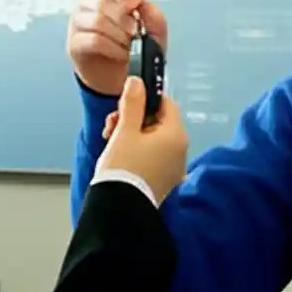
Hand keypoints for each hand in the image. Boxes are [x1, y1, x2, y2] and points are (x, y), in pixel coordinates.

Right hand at [66, 0, 168, 95]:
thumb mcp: (154, 33)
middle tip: (136, 34)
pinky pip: (92, 40)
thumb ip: (154, 16)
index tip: (135, 4)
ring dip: (119, 35)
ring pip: (96, 20)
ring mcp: (78, 24)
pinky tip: (121, 55)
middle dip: (124, 19)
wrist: (121, 78)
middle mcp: (88, 5)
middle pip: (102, 1)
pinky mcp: (74, 44)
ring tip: (129, 47)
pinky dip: (112, 48)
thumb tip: (143, 5)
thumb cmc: (135, 49)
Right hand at [96, 76, 187, 204]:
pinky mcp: (164, 180)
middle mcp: (181, 151)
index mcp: (176, 135)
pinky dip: (138, 151)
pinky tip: (119, 156)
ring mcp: (174, 168)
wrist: (119, 208)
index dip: (145, 99)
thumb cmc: (122, 166)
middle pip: (158, 122)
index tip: (125, 104)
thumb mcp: (125, 130)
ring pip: (154, 140)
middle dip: (133, 119)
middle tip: (112, 126)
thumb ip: (132, 103)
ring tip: (111, 141)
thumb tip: (138, 82)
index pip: (166, 104)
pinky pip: (154, 157)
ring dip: (132, 135)